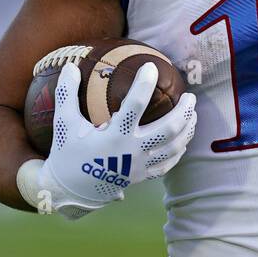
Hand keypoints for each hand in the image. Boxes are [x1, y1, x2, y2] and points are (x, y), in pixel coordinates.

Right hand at [17, 61, 196, 219]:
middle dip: (183, 111)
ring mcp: (138, 166)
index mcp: (113, 136)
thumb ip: (67, 93)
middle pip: (168, 129)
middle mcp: (130, 151)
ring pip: (173, 147)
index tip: (151, 66)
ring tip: (193, 113)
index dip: (144, 84)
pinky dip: (178, 151)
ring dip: (187, 130)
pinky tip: (183, 139)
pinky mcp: (141, 176)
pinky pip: (167, 164)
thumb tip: (70, 66)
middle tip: (190, 95)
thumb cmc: (67, 152)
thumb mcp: (64, 122)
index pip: (134, 106)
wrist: (69, 190)